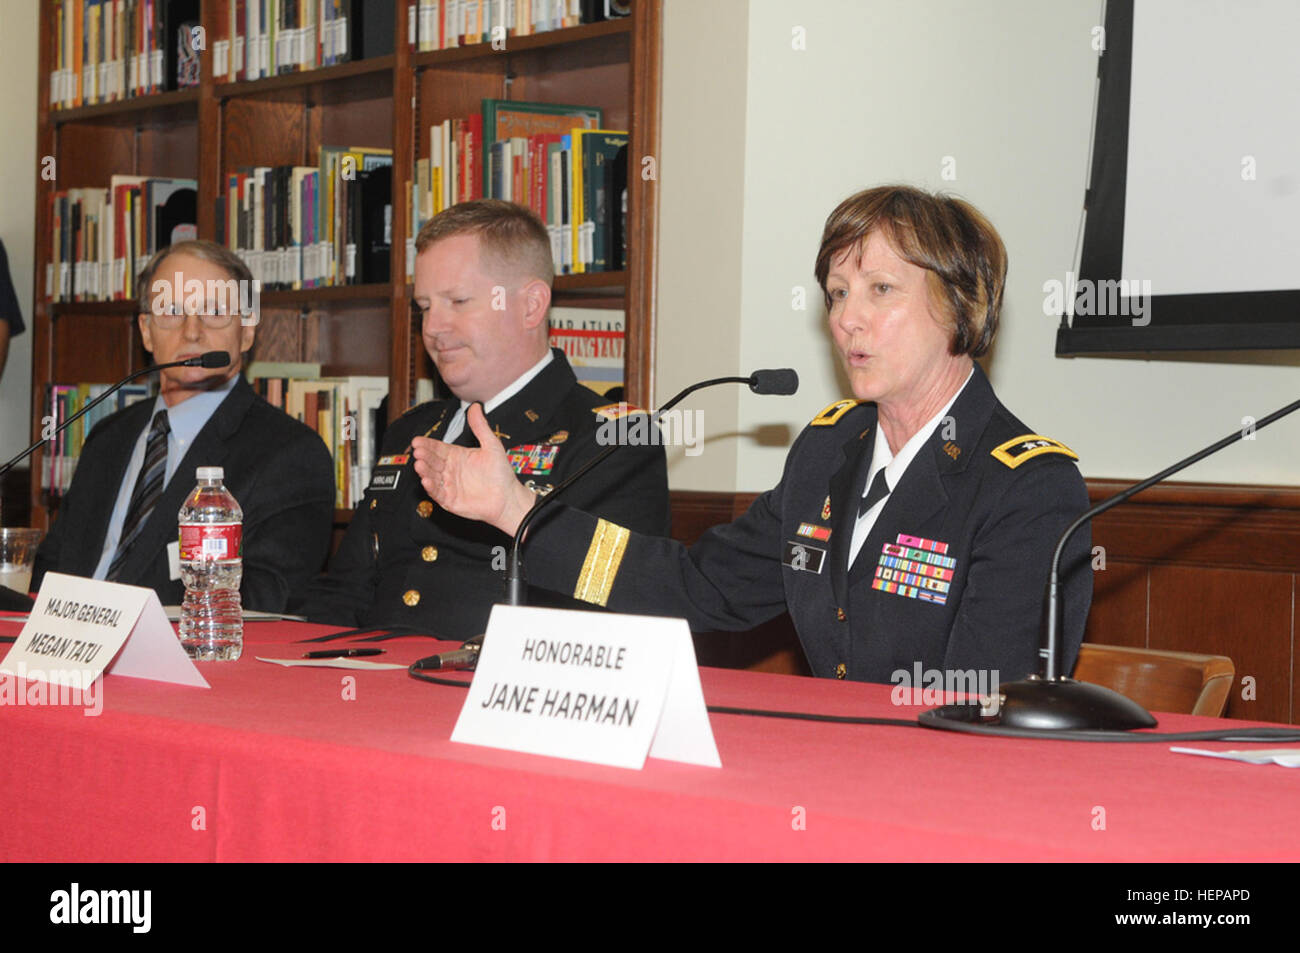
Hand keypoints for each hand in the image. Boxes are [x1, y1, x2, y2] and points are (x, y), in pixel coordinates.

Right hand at [412, 403, 535, 535]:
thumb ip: (480, 427)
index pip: (438, 448)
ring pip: (432, 476)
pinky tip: (426, 480)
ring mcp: (449, 485)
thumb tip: (475, 406)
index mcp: (456, 456)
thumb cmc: (501, 473)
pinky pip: (438, 493)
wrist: (508, 497)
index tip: (417, 440)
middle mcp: (450, 470)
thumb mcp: (491, 445)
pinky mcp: (450, 500)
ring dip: (425, 471)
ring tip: (419, 464)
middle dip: (424, 456)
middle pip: (433, 461)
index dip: (427, 445)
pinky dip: (431, 488)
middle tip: (418, 451)